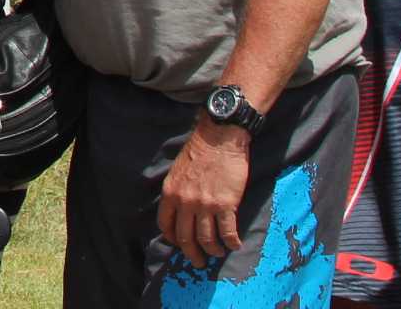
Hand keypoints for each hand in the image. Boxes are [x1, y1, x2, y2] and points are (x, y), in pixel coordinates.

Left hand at [159, 122, 249, 267]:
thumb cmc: (200, 152)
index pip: (166, 225)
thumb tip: (180, 210)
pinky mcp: (226, 204)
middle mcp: (185, 202)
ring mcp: (205, 205)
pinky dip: (231, 242)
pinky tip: (235, 245)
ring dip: (213, 250)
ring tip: (218, 253)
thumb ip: (178, 192)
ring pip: (207, 239)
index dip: (173, 239)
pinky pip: (227, 232)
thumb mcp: (178, 172)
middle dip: (192, 254)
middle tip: (199, 262)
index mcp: (171, 193)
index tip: (180, 245)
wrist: (219, 138)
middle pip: (185, 238)